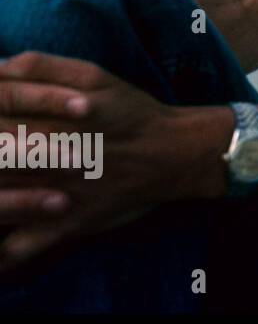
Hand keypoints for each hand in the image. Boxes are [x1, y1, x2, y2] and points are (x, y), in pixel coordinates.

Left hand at [0, 50, 197, 271]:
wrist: (175, 153)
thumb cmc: (132, 113)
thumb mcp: (92, 74)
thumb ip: (40, 66)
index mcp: (37, 125)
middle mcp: (37, 162)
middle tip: (0, 153)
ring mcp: (47, 199)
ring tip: (2, 183)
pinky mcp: (62, 228)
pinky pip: (16, 251)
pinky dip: (0, 258)